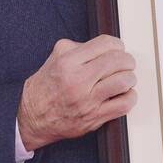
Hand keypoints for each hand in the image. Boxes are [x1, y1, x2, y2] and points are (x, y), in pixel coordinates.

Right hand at [17, 35, 136, 150]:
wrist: (32, 117)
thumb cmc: (46, 87)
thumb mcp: (56, 58)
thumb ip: (79, 47)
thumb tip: (106, 47)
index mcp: (68, 62)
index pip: (106, 44)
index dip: (117, 45)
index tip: (117, 50)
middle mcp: (78, 80)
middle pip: (119, 61)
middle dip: (127, 61)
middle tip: (125, 64)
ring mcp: (87, 101)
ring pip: (124, 81)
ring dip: (129, 78)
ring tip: (124, 79)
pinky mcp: (94, 118)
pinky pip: (124, 105)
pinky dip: (129, 97)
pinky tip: (122, 95)